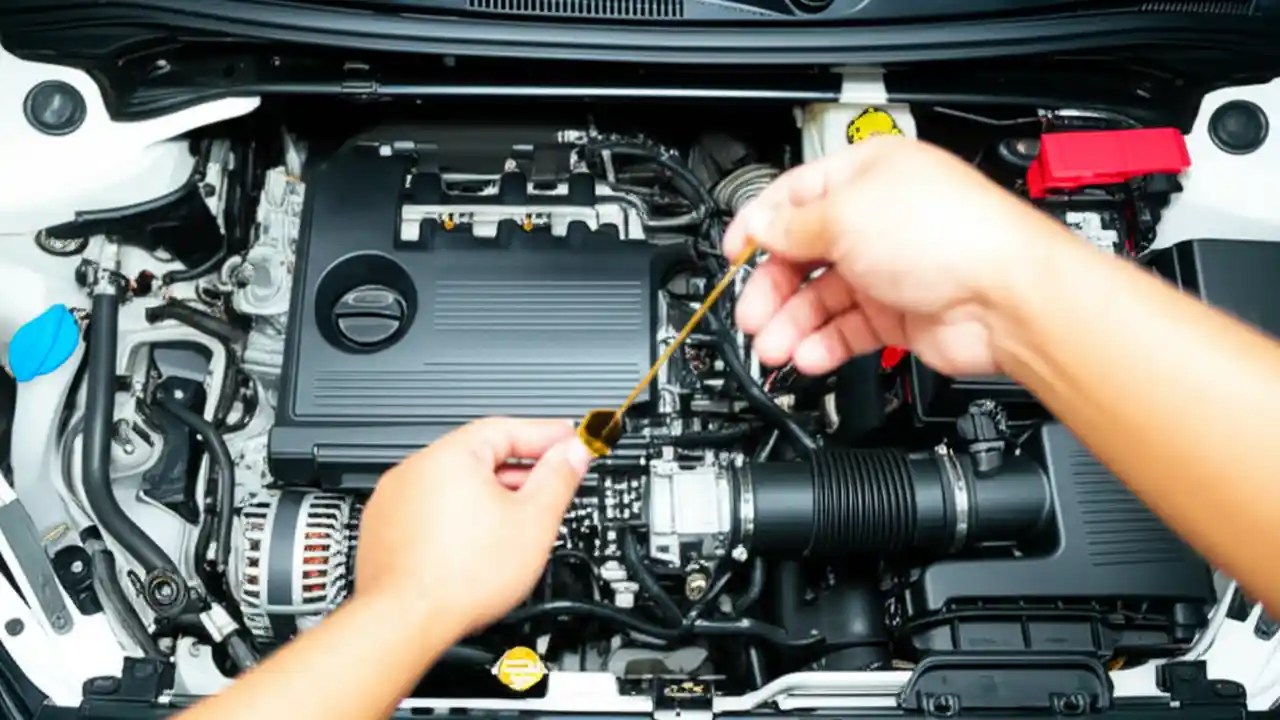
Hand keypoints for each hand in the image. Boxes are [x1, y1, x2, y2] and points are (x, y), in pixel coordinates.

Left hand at [355, 418, 592, 638]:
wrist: (404, 622)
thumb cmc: (459, 576)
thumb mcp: (533, 522)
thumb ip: (557, 479)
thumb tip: (572, 453)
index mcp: (452, 456)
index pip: (509, 428)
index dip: (546, 435)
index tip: (569, 441)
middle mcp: (416, 469)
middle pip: (480, 455)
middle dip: (521, 468)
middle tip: (552, 481)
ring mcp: (395, 499)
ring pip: (454, 484)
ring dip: (489, 494)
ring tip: (518, 518)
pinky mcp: (385, 529)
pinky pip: (431, 510)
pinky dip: (459, 517)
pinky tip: (478, 540)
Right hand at [725, 136, 1072, 376]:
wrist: (1007, 298)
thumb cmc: (951, 236)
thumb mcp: (847, 217)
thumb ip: (794, 225)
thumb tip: (759, 226)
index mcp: (865, 177)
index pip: (794, 198)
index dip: (759, 225)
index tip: (734, 253)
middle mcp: (875, 221)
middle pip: (802, 254)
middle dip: (771, 286)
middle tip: (750, 313)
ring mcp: (887, 270)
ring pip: (820, 299)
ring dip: (790, 323)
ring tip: (773, 347)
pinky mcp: (897, 315)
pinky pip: (845, 331)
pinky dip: (823, 345)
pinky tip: (807, 355)